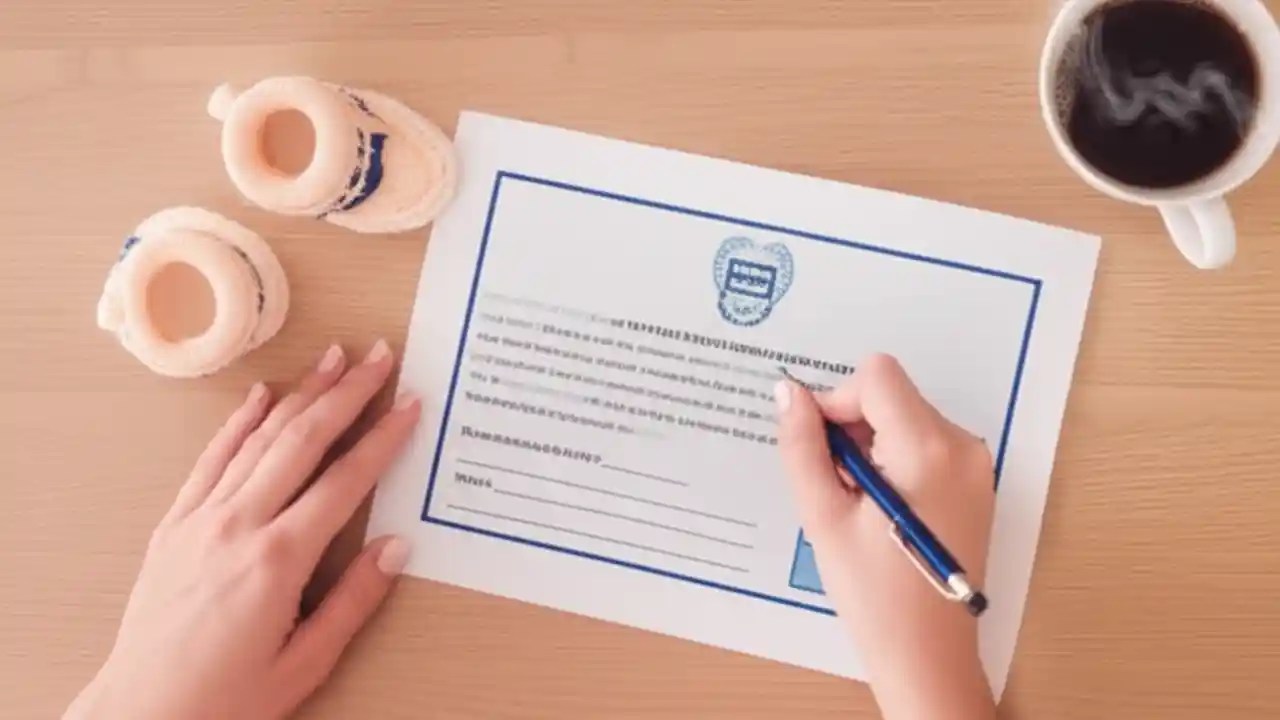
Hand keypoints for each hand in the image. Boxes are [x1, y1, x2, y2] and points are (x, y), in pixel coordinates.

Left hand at [65, 341, 421, 719]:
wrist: (141, 715)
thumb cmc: (226, 699)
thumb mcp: (305, 663)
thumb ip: (353, 600)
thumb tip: (396, 547)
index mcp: (278, 560)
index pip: (345, 482)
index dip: (382, 438)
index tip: (410, 405)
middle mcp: (238, 526)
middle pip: (303, 441)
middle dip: (346, 393)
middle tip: (378, 355)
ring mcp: (201, 520)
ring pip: (259, 439)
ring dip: (300, 394)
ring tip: (331, 358)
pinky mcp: (176, 525)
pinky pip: (211, 459)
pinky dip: (239, 423)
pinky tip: (261, 396)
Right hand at [775, 354, 995, 719]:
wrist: (928, 654)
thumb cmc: (873, 593)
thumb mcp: (824, 516)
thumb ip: (803, 446)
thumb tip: (789, 393)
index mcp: (927, 448)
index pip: (875, 375)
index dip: (837, 402)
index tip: (822, 452)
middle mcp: (961, 445)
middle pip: (891, 395)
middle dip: (853, 429)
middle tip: (838, 489)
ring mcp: (975, 464)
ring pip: (905, 417)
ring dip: (871, 447)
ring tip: (859, 507)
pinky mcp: (975, 482)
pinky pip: (924, 443)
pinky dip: (894, 461)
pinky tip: (881, 512)